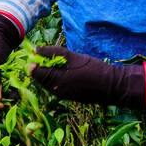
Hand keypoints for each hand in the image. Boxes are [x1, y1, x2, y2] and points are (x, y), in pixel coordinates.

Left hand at [29, 46, 145, 109]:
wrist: (111, 86)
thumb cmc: (93, 69)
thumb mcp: (73, 57)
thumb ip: (53, 53)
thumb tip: (35, 49)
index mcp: (55, 81)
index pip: (34, 71)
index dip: (35, 60)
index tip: (42, 52)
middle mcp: (54, 91)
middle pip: (39, 77)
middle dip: (43, 65)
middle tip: (54, 55)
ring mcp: (61, 95)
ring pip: (47, 81)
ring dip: (50, 71)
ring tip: (64, 62)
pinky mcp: (67, 96)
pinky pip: (55, 85)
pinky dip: (57, 77)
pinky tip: (68, 71)